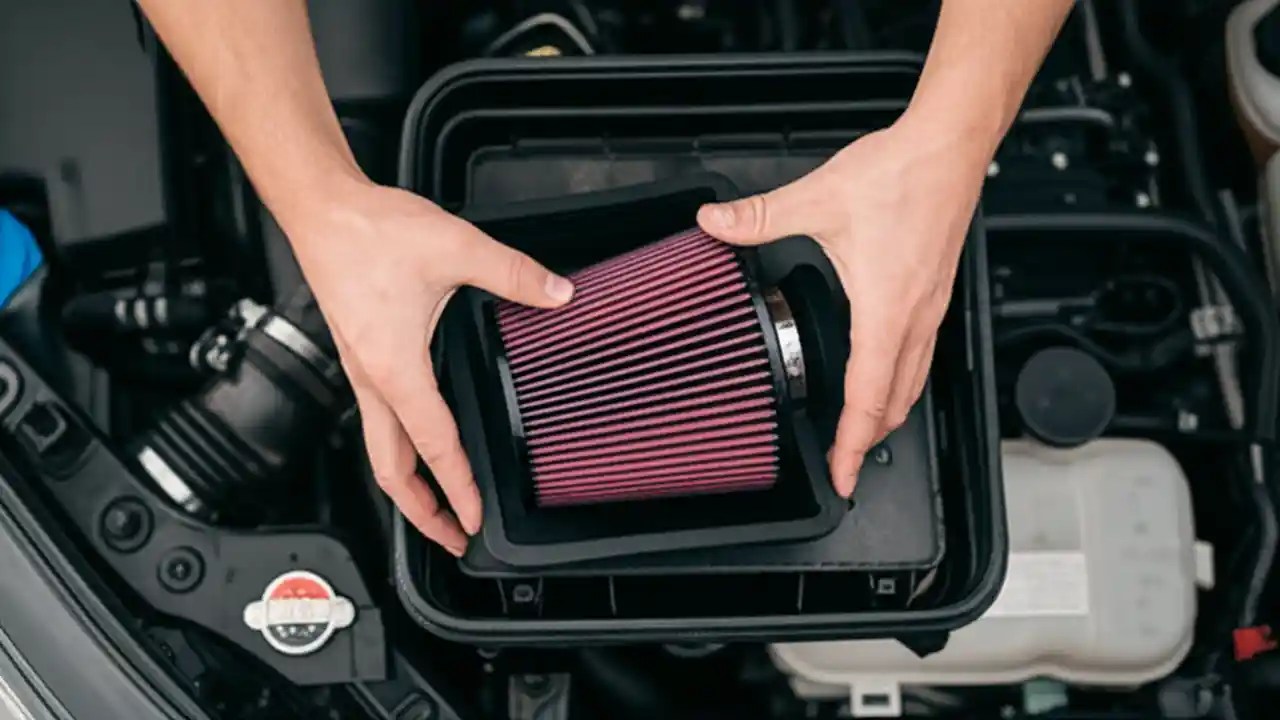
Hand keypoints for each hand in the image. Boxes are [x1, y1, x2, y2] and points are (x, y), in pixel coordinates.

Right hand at [283, 180, 573, 554]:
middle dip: (420, 511)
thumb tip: (558, 293)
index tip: (475, 519)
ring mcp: (360, 371)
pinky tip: (421, 441)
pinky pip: (377, 420)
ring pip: (379, 447)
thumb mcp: (455, 247)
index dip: (457, 486)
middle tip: (452, 536)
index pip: (433, 445)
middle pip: (390, 468)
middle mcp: (372, 379)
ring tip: (436, 506)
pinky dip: (398, 449)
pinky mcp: (359, 356)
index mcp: (395, 367)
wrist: (322, 209)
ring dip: (407, 484)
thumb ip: (513, 274)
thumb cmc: (372, 231)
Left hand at [697, 117, 986, 495]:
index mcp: (885, 310)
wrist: (950, 147)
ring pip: (913, 382)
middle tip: (845, 466)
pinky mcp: (936, 294)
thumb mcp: (818, 199)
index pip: (867, 397)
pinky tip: (884, 375)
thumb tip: (714, 224)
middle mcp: (914, 318)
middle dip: (868, 440)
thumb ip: (760, 217)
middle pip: (895, 402)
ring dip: (887, 414)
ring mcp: (930, 308)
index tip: (843, 476)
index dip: (852, 444)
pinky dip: (901, 382)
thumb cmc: (900, 175)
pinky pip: (921, 355)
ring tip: (862, 434)